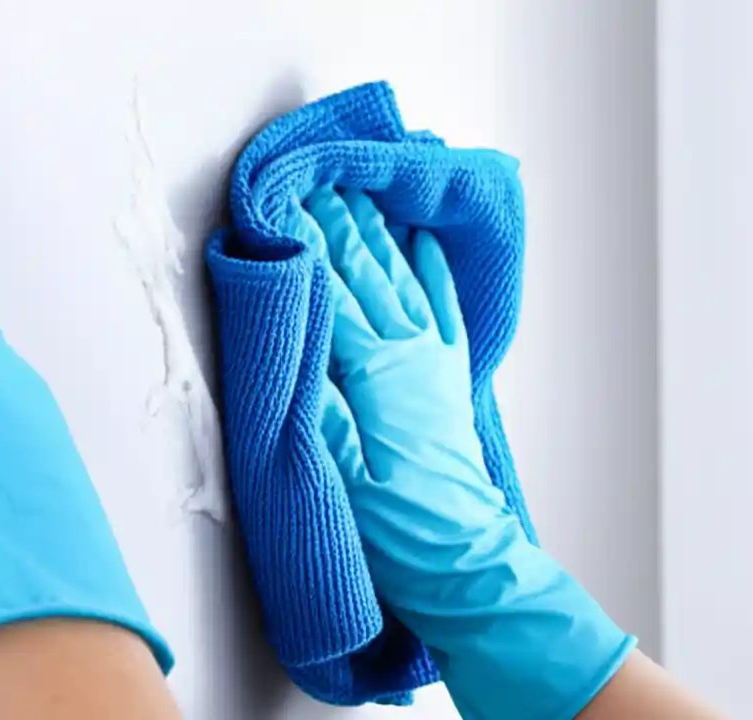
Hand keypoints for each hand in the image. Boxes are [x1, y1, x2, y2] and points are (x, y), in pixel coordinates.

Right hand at [308, 186, 633, 719]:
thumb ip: (314, 399)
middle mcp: (411, 355)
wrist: (464, 562)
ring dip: (379, 232)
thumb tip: (296, 332)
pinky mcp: (449, 377)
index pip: (334, 292)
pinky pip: (442, 305)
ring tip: (359, 191)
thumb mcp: (337, 474)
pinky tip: (421, 239)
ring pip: (403, 278)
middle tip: (317, 177)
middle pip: (369, 273)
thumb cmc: (396, 531)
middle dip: (341, 222)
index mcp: (377, 374)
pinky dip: (432, 268)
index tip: (288, 201)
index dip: (309, 244)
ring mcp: (435, 362)